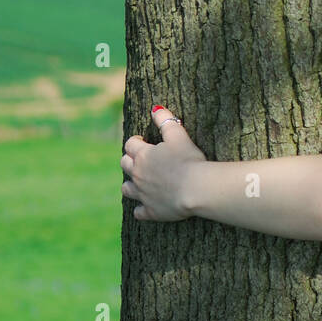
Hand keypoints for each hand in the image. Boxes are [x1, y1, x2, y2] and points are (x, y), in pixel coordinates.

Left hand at [121, 105, 206, 221]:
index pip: (130, 144)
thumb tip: (155, 108)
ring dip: (130, 185)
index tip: (142, 141)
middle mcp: (138, 175)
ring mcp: (143, 194)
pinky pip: (139, 212)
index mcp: (143, 155)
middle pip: (124, 165)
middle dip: (130, 161)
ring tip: (139, 183)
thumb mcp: (179, 136)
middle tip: (141, 160)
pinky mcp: (151, 211)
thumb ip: (166, 121)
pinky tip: (146, 206)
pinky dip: (141, 209)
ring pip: (126, 189)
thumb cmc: (189, 160)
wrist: (197, 189)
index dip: (135, 141)